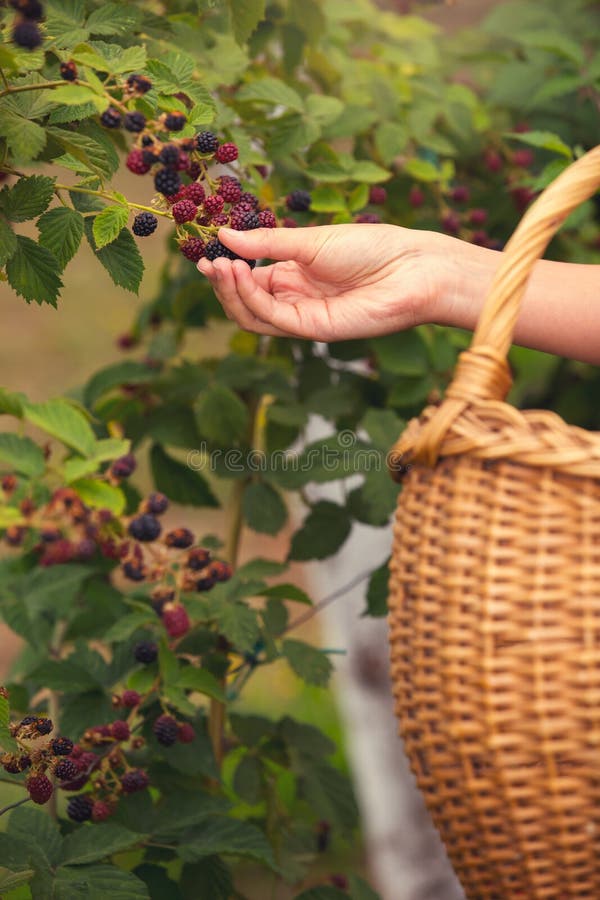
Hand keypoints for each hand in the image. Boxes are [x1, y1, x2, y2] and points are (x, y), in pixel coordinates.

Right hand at [197, 224, 458, 340]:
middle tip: (208, 262)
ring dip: (232, 292)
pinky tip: (241, 275)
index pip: (249, 278)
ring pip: (253, 315)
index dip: (225, 269)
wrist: (411, 268)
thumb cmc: (370, 248)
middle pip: (246, 302)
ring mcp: (303, 316)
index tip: (203, 253)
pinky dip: (252, 298)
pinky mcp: (314, 329)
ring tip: (221, 266)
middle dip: (223, 283)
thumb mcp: (310, 240)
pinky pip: (274, 318)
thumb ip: (268, 242)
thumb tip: (224, 235)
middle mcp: (295, 298)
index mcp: (294, 275)